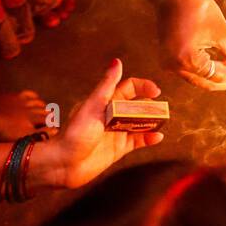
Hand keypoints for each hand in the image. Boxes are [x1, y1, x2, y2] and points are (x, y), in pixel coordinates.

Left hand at [34, 59, 164, 191]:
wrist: (63, 164)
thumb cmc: (74, 133)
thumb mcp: (92, 106)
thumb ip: (107, 85)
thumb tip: (117, 61)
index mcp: (106, 102)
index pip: (129, 88)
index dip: (143, 87)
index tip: (156, 91)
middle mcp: (113, 115)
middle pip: (137, 106)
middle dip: (151, 106)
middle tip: (162, 110)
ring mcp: (117, 132)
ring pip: (140, 123)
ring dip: (152, 121)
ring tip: (163, 122)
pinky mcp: (119, 149)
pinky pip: (138, 141)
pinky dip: (149, 138)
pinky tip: (157, 137)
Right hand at [157, 0, 225, 89]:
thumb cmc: (196, 6)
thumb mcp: (221, 31)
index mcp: (186, 59)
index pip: (217, 76)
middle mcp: (174, 66)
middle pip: (207, 81)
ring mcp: (168, 63)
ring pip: (200, 78)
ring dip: (220, 75)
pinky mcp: (169, 58)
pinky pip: (192, 70)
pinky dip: (208, 69)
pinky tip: (223, 65)